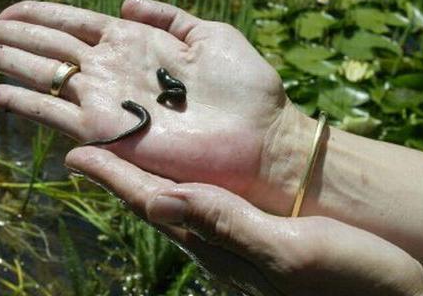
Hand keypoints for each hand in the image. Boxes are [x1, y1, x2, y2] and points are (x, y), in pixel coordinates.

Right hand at [0, 0, 289, 198]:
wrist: (262, 139)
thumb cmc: (245, 87)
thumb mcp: (210, 34)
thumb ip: (169, 16)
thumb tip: (127, 1)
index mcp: (135, 42)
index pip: (75, 23)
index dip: (41, 15)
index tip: (8, 11)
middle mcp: (114, 69)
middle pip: (53, 47)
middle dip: (14, 37)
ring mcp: (109, 100)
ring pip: (47, 76)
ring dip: (11, 64)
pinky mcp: (109, 132)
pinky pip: (58, 115)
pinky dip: (28, 104)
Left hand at [64, 146, 422, 295]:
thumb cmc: (348, 278)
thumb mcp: (288, 252)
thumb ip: (226, 226)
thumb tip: (158, 202)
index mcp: (218, 244)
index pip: (152, 202)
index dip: (112, 176)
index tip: (75, 152)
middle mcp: (216, 244)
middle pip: (152, 201)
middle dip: (115, 173)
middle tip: (84, 144)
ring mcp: (233, 243)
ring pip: (173, 203)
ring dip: (140, 175)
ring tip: (118, 152)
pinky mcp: (254, 237)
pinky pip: (201, 205)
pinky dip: (177, 182)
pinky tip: (178, 174)